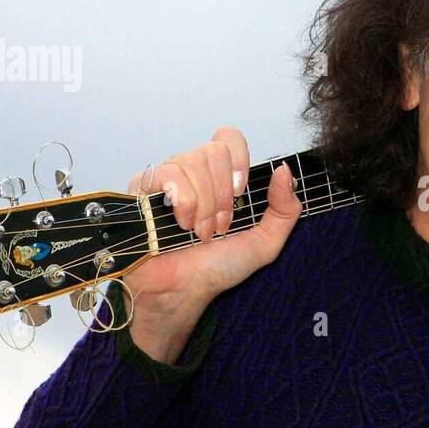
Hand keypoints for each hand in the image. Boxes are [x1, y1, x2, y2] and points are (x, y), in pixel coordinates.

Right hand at [122, 126, 302, 310]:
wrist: (184, 289)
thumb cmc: (218, 267)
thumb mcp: (265, 242)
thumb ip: (285, 209)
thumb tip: (284, 170)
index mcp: (220, 177)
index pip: (229, 138)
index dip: (239, 159)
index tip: (241, 192)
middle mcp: (193, 171)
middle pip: (215, 151)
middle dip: (223, 195)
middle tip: (219, 226)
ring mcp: (168, 177)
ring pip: (193, 162)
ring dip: (204, 205)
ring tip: (200, 232)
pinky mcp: (143, 187)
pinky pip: (170, 175)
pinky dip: (185, 203)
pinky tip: (181, 225)